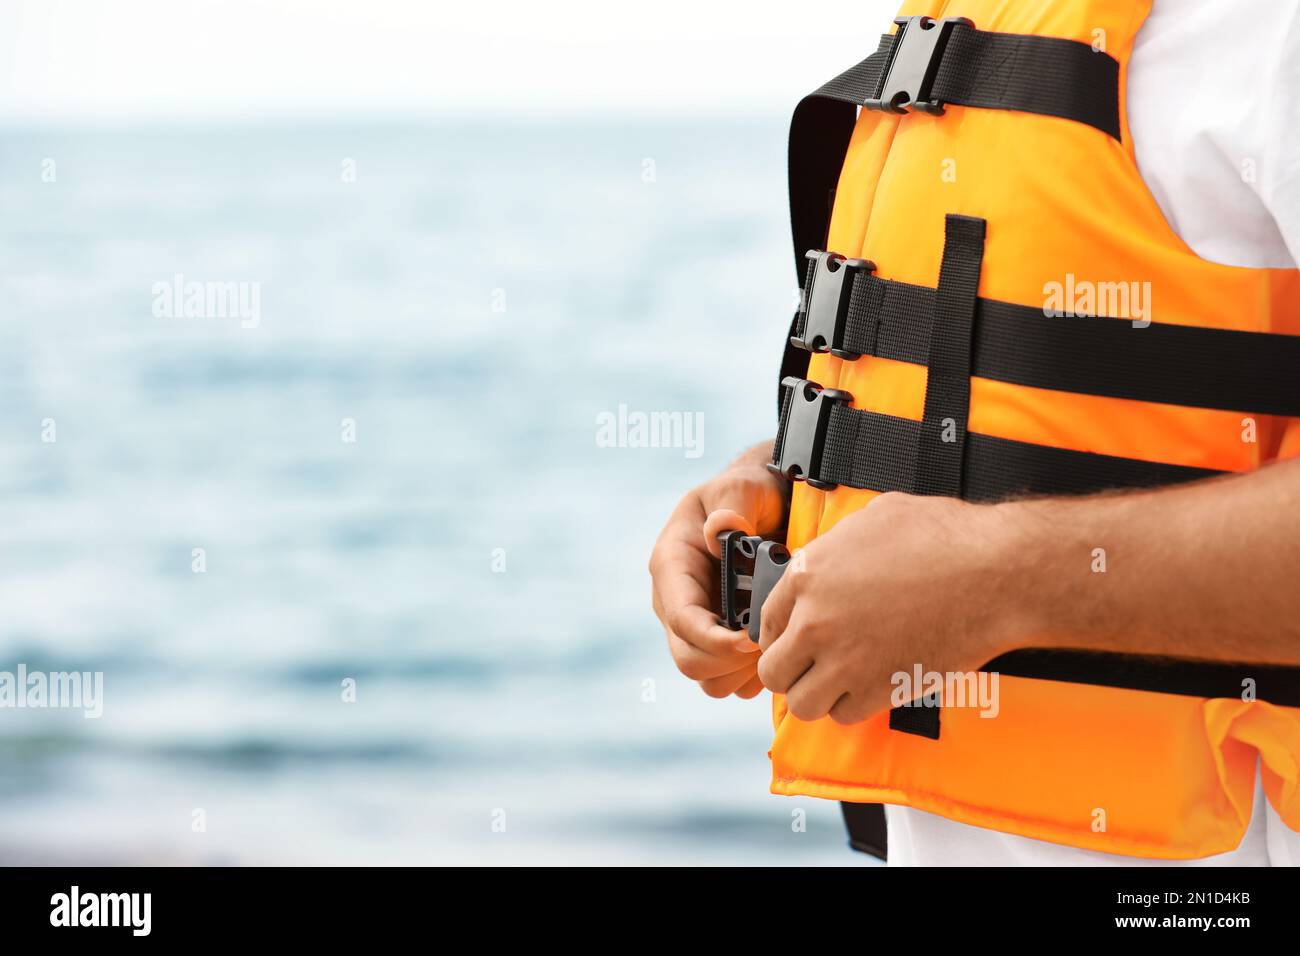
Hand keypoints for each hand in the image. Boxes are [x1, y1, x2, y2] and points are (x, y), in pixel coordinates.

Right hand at [649, 441, 786, 698]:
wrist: (765, 506)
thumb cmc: (750, 494)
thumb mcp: (741, 488)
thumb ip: (732, 506)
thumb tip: (721, 530)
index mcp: (672, 566)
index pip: (683, 620)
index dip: (715, 640)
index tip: (751, 639)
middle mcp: (676, 602)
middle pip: (689, 659)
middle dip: (729, 662)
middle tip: (769, 644)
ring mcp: (695, 625)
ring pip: (707, 679)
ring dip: (741, 674)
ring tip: (772, 645)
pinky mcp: (714, 642)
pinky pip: (727, 682)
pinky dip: (751, 677)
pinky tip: (773, 646)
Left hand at [756, 492, 1025, 723]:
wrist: (994, 573)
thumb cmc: (945, 538)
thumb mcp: (873, 519)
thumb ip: (834, 547)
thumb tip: (824, 561)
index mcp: (809, 575)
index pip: (764, 621)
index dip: (779, 633)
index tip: (791, 639)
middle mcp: (817, 622)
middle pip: (773, 670)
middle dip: (790, 670)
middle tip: (810, 665)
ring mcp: (845, 661)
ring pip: (802, 703)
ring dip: (816, 695)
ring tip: (835, 682)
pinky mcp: (879, 689)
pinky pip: (843, 715)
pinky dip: (852, 706)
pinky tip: (867, 687)